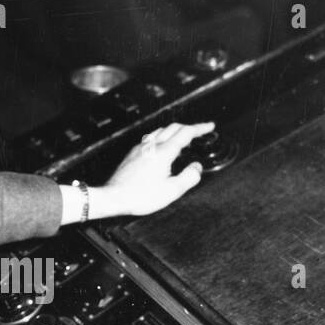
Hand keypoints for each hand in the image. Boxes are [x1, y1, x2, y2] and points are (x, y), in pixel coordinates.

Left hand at [96, 121, 214, 217]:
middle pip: (173, 127)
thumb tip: (197, 167)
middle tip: (199, 131)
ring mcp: (140, 148)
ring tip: (182, 136)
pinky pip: (150, 138)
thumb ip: (189, 177)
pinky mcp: (132, 154)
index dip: (200, 128)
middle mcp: (152, 146)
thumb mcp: (172, 191)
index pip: (186, 133)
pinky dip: (161, 136)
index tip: (209, 127)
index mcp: (164, 152)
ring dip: (175, 130)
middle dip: (189, 127)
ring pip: (160, 130)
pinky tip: (160, 145)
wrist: (114, 197)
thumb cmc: (140, 196)